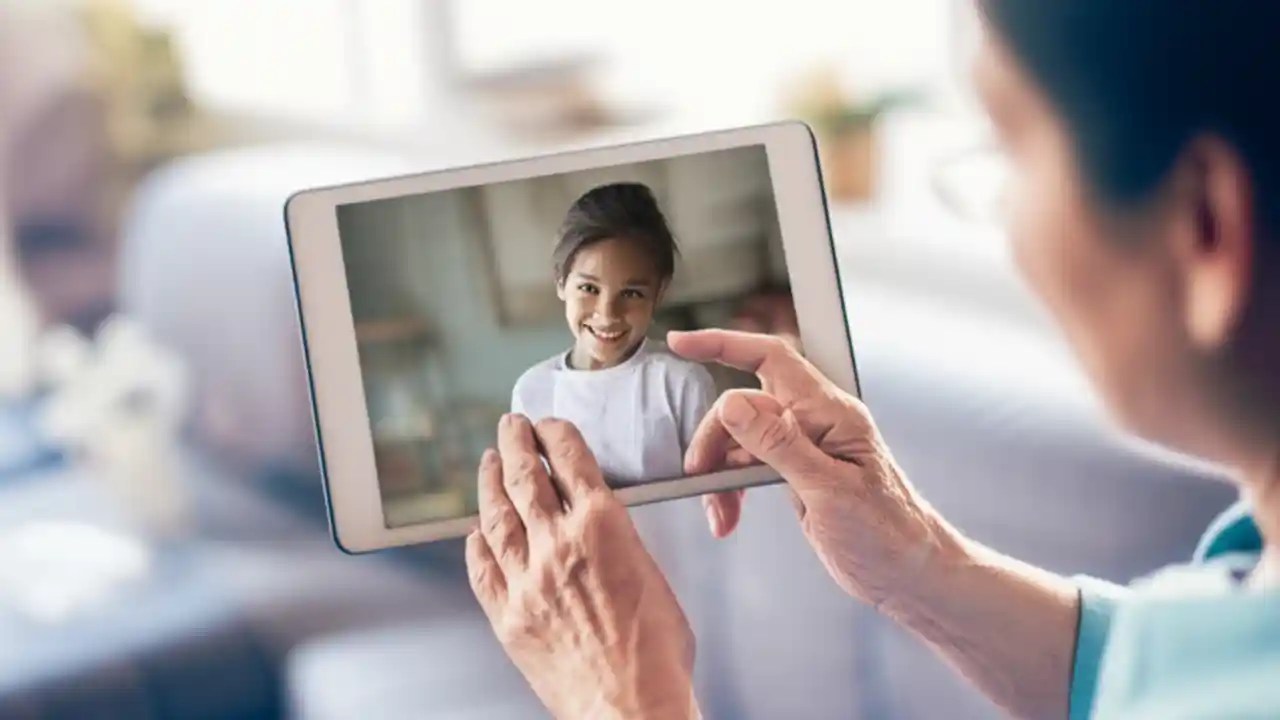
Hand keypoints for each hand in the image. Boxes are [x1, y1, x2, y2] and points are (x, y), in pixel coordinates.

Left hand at [466, 414, 700, 719]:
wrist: (631, 707)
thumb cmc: (656, 655)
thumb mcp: (654, 576)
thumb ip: (621, 543)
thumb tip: (602, 530)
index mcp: (603, 527)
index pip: (570, 459)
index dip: (554, 433)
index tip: (547, 424)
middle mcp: (558, 545)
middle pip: (526, 477)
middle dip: (515, 443)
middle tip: (509, 426)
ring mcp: (527, 579)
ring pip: (497, 516)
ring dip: (491, 483)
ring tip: (489, 463)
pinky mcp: (508, 615)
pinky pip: (482, 568)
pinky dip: (476, 545)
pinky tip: (474, 534)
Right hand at [670, 329, 954, 610]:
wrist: (910, 575)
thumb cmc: (888, 534)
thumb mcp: (828, 490)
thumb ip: (779, 445)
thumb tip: (732, 404)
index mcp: (831, 413)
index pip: (772, 358)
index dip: (723, 344)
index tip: (681, 343)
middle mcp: (817, 422)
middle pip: (745, 405)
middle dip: (714, 438)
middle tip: (697, 476)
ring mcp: (806, 448)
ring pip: (742, 439)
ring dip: (719, 473)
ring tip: (718, 513)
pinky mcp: (797, 475)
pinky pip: (749, 467)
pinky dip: (731, 490)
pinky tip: (727, 517)